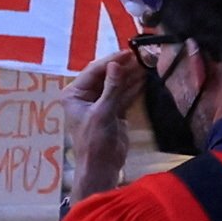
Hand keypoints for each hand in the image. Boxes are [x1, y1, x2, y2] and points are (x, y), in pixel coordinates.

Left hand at [65, 51, 147, 200]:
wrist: (101, 167)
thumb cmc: (94, 141)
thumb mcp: (103, 113)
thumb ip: (111, 88)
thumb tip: (116, 64)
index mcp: (74, 94)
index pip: (94, 71)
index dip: (112, 61)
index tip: (129, 53)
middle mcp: (85, 95)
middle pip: (106, 75)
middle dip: (123, 67)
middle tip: (141, 56)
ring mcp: (100, 103)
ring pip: (116, 84)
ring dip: (130, 75)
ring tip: (146, 63)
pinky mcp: (113, 111)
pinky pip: (123, 95)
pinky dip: (133, 87)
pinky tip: (145, 78)